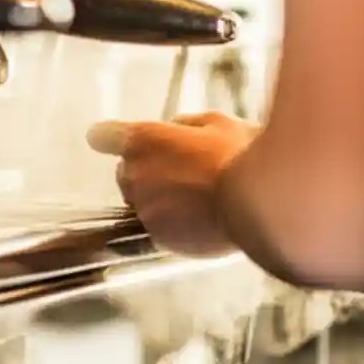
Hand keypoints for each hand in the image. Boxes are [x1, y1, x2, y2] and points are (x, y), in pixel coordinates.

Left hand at [87, 111, 258, 256]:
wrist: (259, 205)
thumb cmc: (241, 156)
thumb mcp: (218, 123)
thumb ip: (186, 125)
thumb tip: (176, 129)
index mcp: (143, 140)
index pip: (105, 136)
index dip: (109, 137)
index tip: (108, 138)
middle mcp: (135, 176)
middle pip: (126, 172)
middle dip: (147, 170)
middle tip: (183, 169)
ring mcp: (146, 211)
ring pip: (144, 202)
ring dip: (163, 198)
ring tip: (199, 196)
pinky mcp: (162, 240)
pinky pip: (161, 227)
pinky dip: (176, 223)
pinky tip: (203, 216)